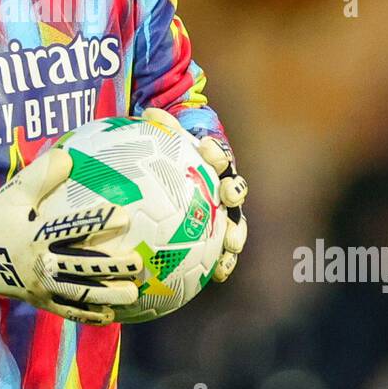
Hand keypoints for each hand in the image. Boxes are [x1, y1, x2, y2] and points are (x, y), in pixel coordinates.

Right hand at [0, 146, 142, 324]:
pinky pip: (66, 311)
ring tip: (132, 293)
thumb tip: (69, 155)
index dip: (97, 222)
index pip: (71, 228)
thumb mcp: (14, 193)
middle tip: (138, 262)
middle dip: (110, 266)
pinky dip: (88, 315)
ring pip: (78, 293)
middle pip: (81, 266)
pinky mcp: (38, 300)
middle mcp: (39, 263)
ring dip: (106, 294)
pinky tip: (110, 315)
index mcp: (35, 234)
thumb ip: (42, 175)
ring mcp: (39, 285)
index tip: (124, 216)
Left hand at [141, 106, 247, 283]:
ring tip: (231, 245)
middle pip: (234, 189)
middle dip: (234, 191)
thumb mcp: (161, 145)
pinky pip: (223, 253)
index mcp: (212, 165)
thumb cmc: (167, 163)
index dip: (214, 152)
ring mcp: (222, 215)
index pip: (217, 155)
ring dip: (236, 233)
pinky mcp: (217, 240)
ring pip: (235, 223)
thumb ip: (160, 129)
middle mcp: (221, 189)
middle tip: (228, 194)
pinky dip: (224, 263)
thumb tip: (151, 112)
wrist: (175, 184)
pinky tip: (217, 275)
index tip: (206, 149)